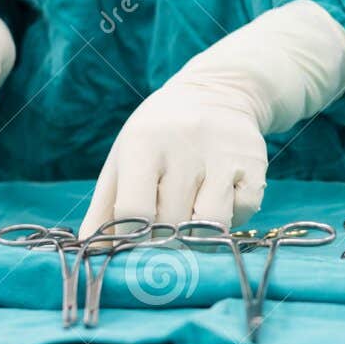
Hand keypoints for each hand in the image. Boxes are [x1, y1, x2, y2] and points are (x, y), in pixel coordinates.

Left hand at [82, 79, 269, 228]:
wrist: (218, 91)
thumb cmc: (159, 135)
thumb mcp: (125, 158)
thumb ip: (105, 207)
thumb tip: (90, 252)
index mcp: (144, 142)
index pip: (135, 209)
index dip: (132, 236)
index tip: (135, 239)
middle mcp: (185, 145)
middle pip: (173, 221)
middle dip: (166, 237)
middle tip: (164, 231)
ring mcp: (224, 155)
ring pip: (211, 223)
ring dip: (200, 234)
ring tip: (192, 221)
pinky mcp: (254, 165)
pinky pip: (243, 211)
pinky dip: (231, 218)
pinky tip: (220, 201)